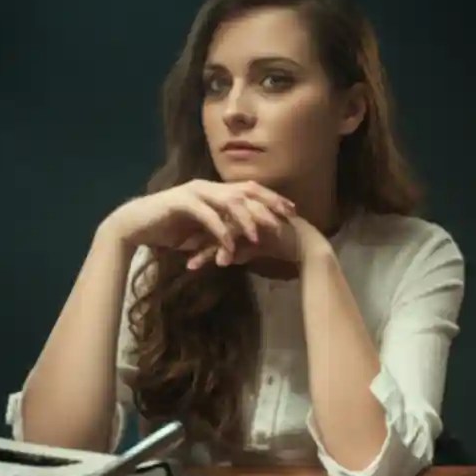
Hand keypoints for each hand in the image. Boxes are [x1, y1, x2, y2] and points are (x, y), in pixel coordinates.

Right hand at [101, 179, 295, 254]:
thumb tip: (241, 240)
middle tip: (285, 219)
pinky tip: (230, 246)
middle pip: (246, 191)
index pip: (249, 190)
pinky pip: (208, 216)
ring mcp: (194, 192)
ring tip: (258, 237)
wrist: (134, 226)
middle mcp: (207, 187)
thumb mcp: (199, 232)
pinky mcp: (182, 203)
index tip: (291, 211)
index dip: (271, 199)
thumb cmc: (167, 230)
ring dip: (246, 220)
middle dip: (268, 204)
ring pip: (229, 201)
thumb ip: (219, 231)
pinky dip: (220, 231)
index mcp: (214, 190)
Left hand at [183, 215, 324, 269]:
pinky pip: (236, 240)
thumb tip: (221, 259)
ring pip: (220, 232)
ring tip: (189, 264)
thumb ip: (235, 251)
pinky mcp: (258, 227)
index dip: (192, 230)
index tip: (175, 242)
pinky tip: (217, 264)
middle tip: (171, 248)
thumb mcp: (251, 249)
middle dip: (190, 237)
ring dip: (204, 249)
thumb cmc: (279, 244)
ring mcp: (249, 217)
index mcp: (238, 210)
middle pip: (209, 223)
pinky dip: (225, 252)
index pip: (209, 218)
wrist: (305, 245)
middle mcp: (241, 210)